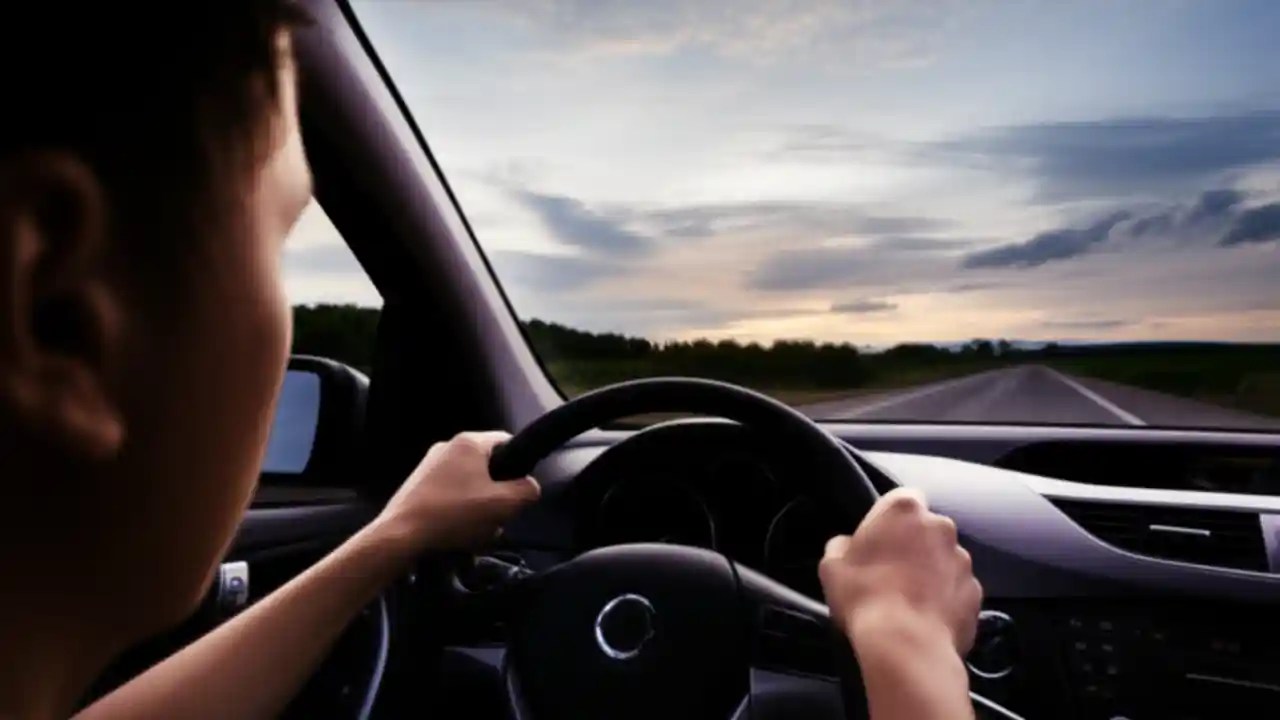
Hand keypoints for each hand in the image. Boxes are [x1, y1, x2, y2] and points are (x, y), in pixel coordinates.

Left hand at [373, 431, 540, 551]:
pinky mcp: (417, 485)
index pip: (508, 442)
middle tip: (499, 516)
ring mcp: (429, 465)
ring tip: (476, 530)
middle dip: (498, 492)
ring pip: (470, 483)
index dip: (520, 466)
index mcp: (469, 442)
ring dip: (479, 505)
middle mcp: (448, 445)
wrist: (401, 535)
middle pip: (489, 466)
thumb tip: (529, 486)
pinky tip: (456, 532)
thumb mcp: (504, 504)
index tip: (520, 491)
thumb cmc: (455, 514)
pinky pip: (450, 493)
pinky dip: (458, 510)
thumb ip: (526, 491)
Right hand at [818, 487, 981, 655]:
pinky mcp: (978, 593)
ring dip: (931, 572)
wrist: (906, 646)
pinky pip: (957, 589)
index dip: (888, 519)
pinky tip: (926, 619)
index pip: (901, 498)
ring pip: (944, 559)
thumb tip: (848, 546)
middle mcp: (941, 527)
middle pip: (925, 529)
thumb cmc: (864, 596)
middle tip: (890, 572)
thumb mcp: (832, 566)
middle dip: (913, 545)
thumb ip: (842, 546)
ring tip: (910, 602)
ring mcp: (964, 560)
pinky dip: (945, 598)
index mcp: (905, 510)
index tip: (877, 541)